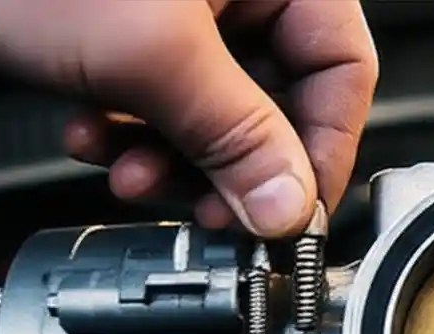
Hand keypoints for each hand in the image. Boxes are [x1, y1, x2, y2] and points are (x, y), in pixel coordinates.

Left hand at [0, 0, 377, 237]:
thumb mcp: (151, 56)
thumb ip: (235, 137)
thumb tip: (290, 204)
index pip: (341, 69)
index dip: (321, 150)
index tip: (288, 212)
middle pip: (277, 97)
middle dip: (228, 162)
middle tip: (205, 208)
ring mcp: (182, 5)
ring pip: (214, 108)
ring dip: (172, 157)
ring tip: (126, 171)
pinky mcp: (130, 26)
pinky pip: (161, 99)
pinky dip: (131, 132)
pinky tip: (92, 136)